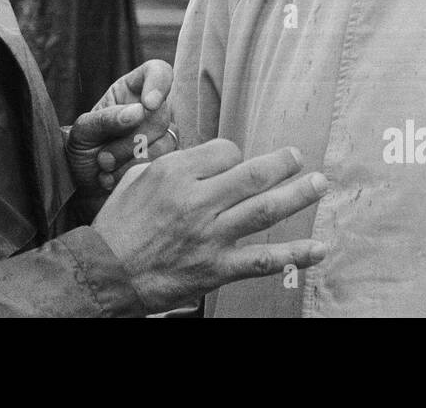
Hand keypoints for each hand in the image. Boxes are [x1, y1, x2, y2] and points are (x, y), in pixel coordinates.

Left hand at [65, 60, 175, 195]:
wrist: (80, 181)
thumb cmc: (82, 148)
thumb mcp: (83, 130)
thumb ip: (106, 118)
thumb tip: (139, 111)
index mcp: (132, 90)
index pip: (159, 72)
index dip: (159, 84)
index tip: (148, 105)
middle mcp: (151, 110)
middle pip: (161, 115)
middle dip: (131, 141)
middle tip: (103, 157)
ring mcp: (161, 135)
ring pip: (165, 143)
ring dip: (130, 160)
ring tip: (105, 168)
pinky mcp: (164, 160)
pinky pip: (162, 165)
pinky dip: (134, 174)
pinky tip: (114, 178)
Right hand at [91, 139, 328, 313]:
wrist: (104, 273)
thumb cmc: (116, 226)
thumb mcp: (134, 180)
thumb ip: (169, 166)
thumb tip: (197, 160)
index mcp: (176, 174)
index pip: (225, 151)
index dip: (235, 155)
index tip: (235, 164)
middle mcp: (197, 201)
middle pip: (253, 174)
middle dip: (283, 163)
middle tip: (299, 158)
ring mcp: (210, 236)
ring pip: (265, 210)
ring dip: (298, 195)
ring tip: (320, 184)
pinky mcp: (217, 268)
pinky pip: (263, 260)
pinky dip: (295, 255)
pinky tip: (318, 249)